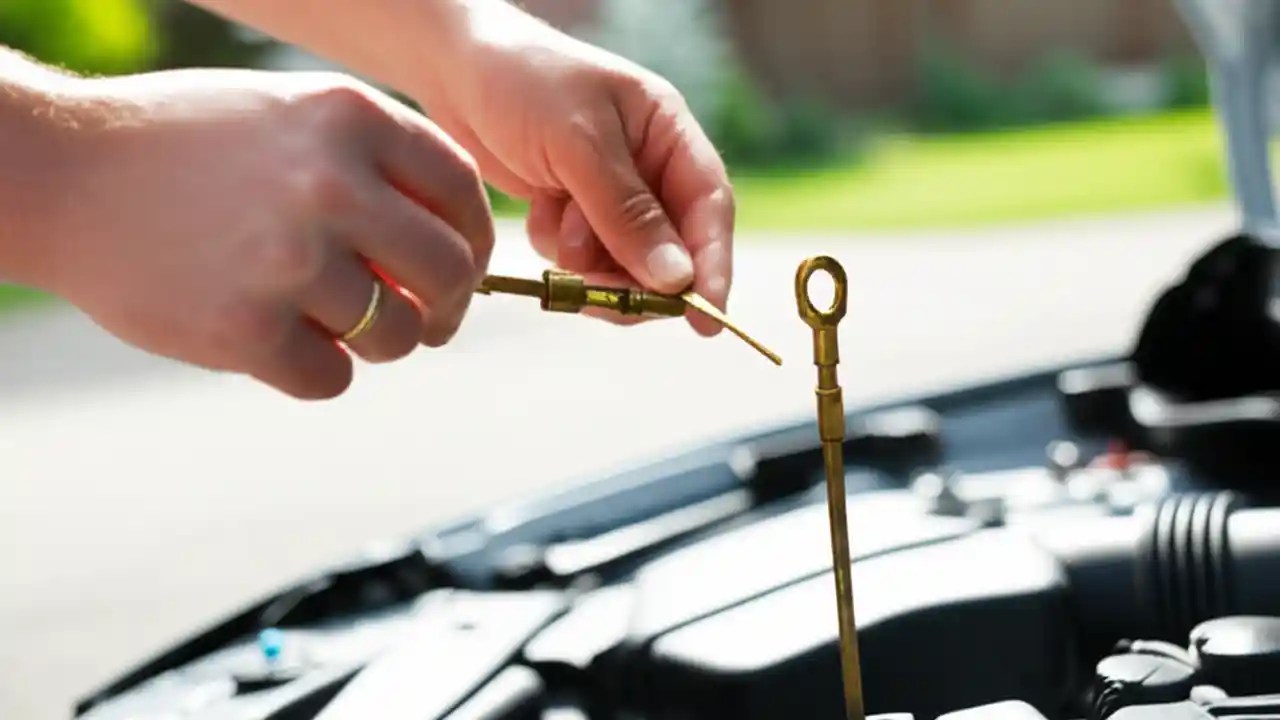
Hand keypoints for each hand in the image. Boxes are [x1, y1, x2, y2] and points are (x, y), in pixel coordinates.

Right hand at [29, 69, 492, 398]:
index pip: (464, 192)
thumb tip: (460, 249)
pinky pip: (332, 379)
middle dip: (445, 308)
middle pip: (450, 273)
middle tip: (423, 321)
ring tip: (330, 321)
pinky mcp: (245, 328)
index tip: (460, 270)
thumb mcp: (294, 119)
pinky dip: (315, 371)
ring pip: (395, 336)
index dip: (475, 243)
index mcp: (352, 118)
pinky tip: (276, 339)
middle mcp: (331, 183)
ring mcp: (289, 257)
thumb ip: (379, 167)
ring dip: (378, 343)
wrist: (66, 175)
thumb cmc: (193, 149)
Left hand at [416, 2, 733, 334]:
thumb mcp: (578, 143)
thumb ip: (627, 213)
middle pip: (669, 250)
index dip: (713, 267)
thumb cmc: (522, 80)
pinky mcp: (572, 212)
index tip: (706, 319)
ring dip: (588, 260)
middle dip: (634, 275)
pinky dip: (557, 246)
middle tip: (598, 292)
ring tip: (556, 222)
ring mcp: (610, 194)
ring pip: (622, 264)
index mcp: (669, 134)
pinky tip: (538, 208)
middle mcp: (649, 167)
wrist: (452, 66)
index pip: (710, 208)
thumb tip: (677, 279)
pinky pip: (580, 258)